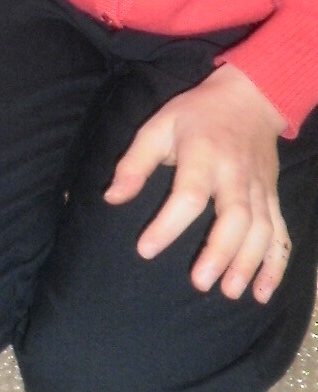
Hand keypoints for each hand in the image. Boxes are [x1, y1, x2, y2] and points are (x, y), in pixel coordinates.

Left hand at [104, 64, 290, 301]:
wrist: (251, 99)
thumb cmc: (196, 115)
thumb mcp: (158, 126)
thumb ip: (134, 163)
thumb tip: (111, 198)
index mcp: (204, 155)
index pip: (189, 194)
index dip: (168, 224)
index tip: (145, 249)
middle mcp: (237, 175)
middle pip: (235, 217)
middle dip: (220, 252)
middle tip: (199, 282)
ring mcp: (260, 188)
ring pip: (261, 230)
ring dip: (248, 263)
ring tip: (230, 292)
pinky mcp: (273, 198)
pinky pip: (280, 234)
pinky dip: (275, 265)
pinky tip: (262, 292)